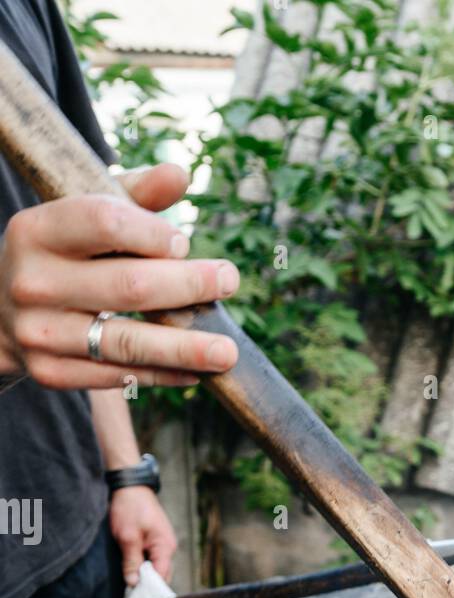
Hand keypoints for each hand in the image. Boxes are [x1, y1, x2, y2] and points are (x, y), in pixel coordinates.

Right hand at [0, 164, 239, 389]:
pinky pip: (117, 376)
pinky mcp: (50, 372)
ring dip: (184, 348)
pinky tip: (195, 372)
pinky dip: (161, 375)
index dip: (152, 233)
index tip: (184, 243)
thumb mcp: (81, 217)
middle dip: (187, 285)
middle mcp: (33, 282)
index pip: (104, 223)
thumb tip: (180, 175)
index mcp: (38, 230)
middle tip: (230, 282)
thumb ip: (132, 195)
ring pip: (126, 342)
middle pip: (128, 285)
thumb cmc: (60, 256)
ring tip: (226, 352)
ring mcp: (40, 332)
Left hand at [109, 486, 176, 585]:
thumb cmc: (130, 508)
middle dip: (147, 584)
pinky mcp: (155, 540)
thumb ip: (131, 561)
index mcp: (165, 547)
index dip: (150, 589)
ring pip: (156, 567)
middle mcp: (168, 547)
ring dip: (144, 575)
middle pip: (161, 574)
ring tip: (129, 585)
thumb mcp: (127, 537)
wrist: (130, 486)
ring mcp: (162, 543)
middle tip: (130, 596)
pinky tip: (132, 571)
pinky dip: (143, 566)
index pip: (162, 576)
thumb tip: (133, 583)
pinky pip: (152, 559)